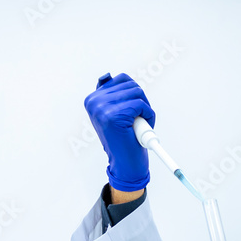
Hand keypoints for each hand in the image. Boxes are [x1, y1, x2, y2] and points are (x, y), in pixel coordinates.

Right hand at [83, 73, 155, 192]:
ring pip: (137, 93)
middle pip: (131, 84)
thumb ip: (110, 95)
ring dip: (145, 109)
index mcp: (92, 99)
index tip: (131, 112)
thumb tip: (107, 75)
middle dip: (141, 101)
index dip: (134, 95)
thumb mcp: (112, 114)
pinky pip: (141, 105)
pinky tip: (141, 129)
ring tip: (139, 125)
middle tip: (137, 120)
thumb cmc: (123, 139)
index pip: (122, 79)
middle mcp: (94, 102)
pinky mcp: (114, 116)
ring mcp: (102, 109)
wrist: (124, 165)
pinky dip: (149, 116)